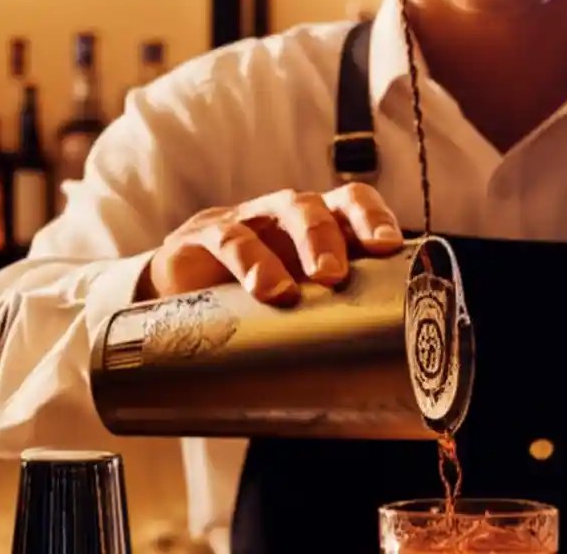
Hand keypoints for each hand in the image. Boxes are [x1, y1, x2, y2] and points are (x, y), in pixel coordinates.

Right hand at [137, 183, 403, 305]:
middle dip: (330, 236)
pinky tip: (260, 289)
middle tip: (336, 275)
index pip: (351, 201)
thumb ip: (334, 317)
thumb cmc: (256, 301)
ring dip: (290, 246)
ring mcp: (247, 219)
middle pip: (316, 205)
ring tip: (291, 292)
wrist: (177, 298)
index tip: (389, 247)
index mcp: (318, 225)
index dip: (373, 217)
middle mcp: (286, 214)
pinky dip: (247, 261)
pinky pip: (228, 236)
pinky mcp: (204, 235)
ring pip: (280, 211)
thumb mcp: (298, 304)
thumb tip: (386, 365)